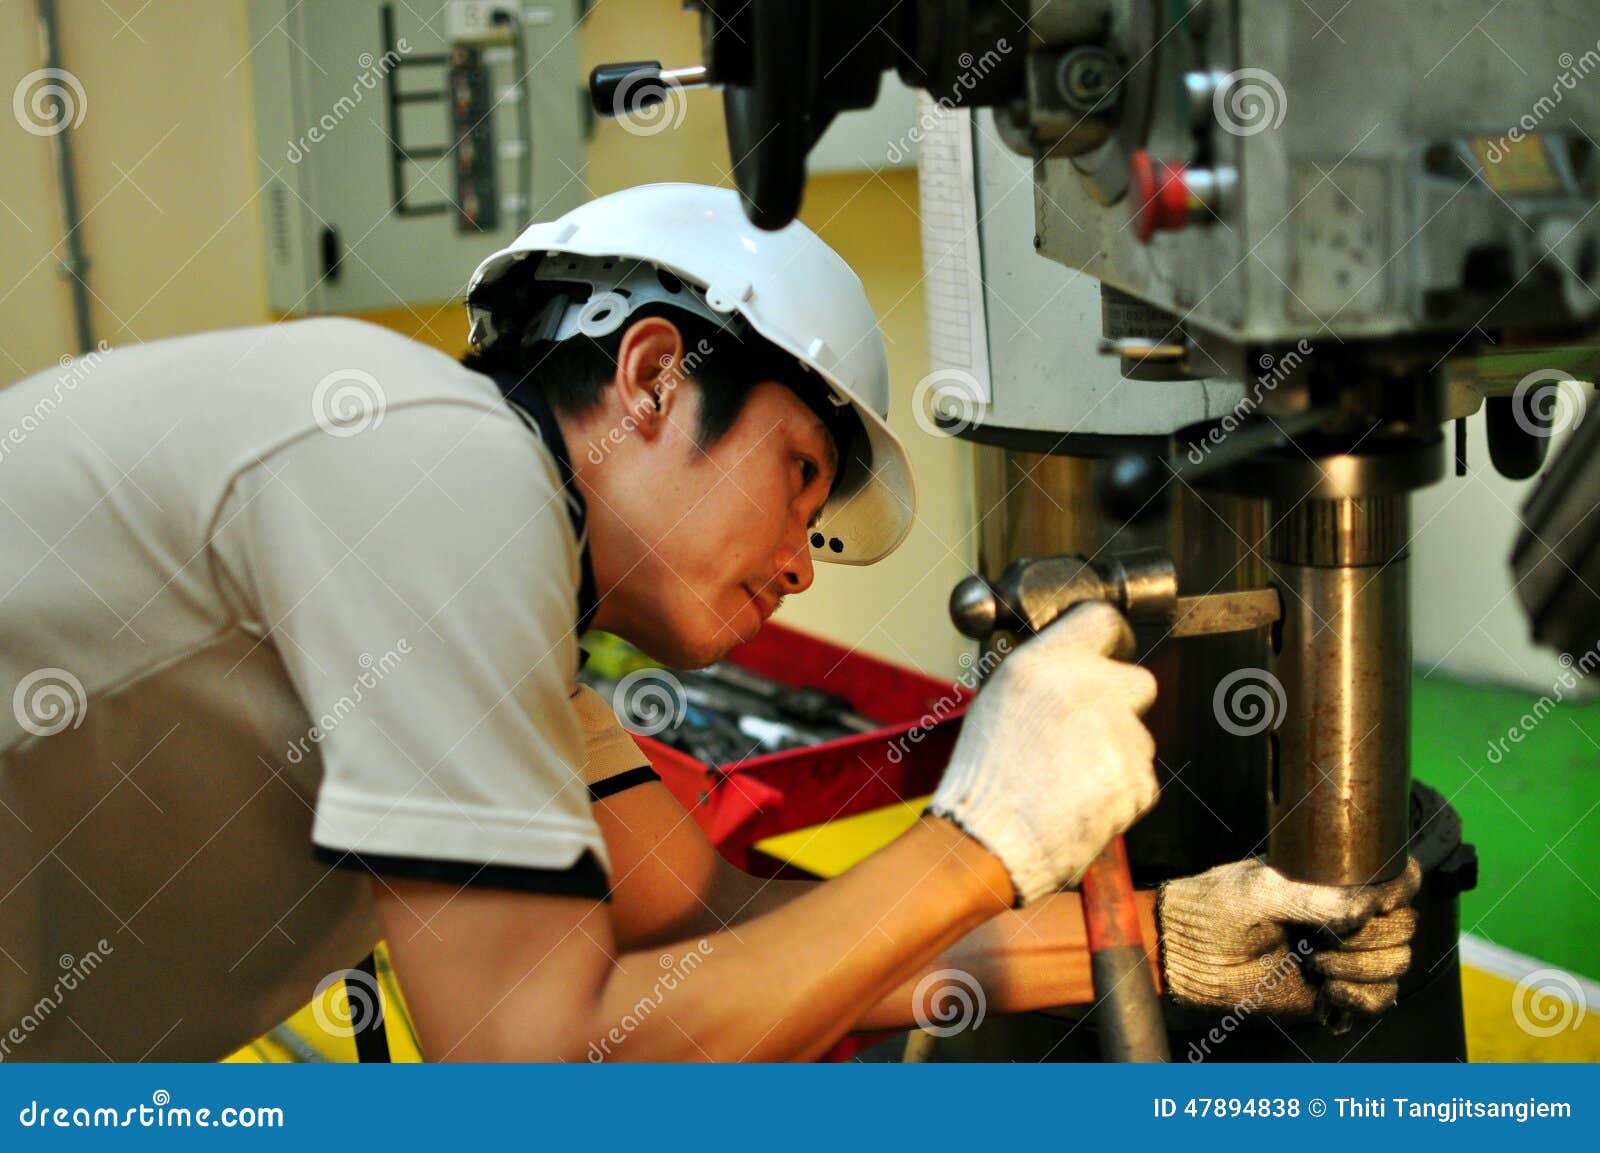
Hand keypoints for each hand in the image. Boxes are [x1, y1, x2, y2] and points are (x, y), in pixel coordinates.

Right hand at [927, 602, 1159, 905]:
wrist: (989, 841)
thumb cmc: (983, 776)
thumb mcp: (997, 701)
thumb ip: (1042, 675)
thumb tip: (1071, 668)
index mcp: (1047, 662)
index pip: (1102, 620)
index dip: (1109, 639)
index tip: (1108, 652)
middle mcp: (1090, 689)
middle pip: (1137, 681)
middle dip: (1120, 704)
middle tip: (1085, 732)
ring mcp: (1120, 734)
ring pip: (1137, 736)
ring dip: (1114, 754)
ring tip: (1067, 778)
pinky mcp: (1138, 779)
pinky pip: (1140, 777)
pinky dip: (1118, 790)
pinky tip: (1080, 800)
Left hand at [1158, 856, 1421, 1015]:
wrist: (1183, 955)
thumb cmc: (1212, 907)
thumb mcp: (1258, 891)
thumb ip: (1314, 896)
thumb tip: (1371, 903)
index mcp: (1328, 880)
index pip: (1392, 877)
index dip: (1400, 887)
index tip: (1380, 900)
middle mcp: (1342, 915)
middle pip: (1403, 926)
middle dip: (1373, 935)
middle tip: (1324, 938)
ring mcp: (1341, 954)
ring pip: (1396, 963)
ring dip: (1363, 967)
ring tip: (1315, 962)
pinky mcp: (1334, 991)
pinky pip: (1379, 999)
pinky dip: (1363, 998)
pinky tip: (1328, 990)